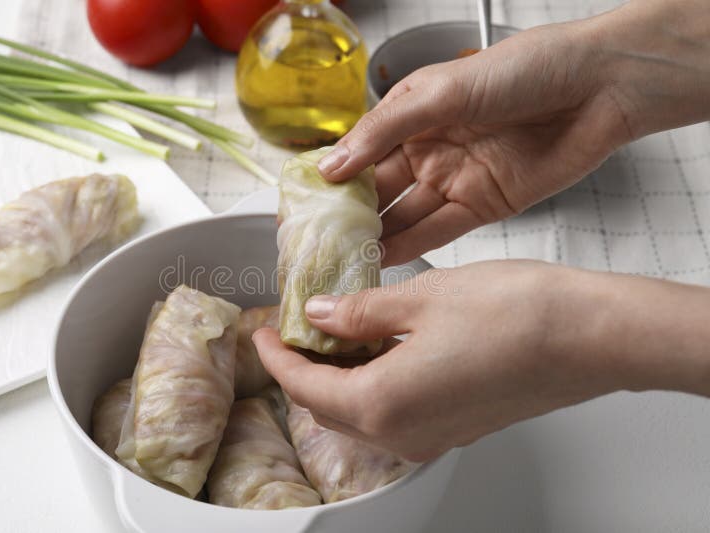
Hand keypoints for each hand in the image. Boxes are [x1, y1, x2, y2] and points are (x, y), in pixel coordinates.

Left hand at [253, 261, 709, 460]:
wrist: (589, 337)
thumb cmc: (515, 314)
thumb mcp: (419, 298)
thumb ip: (360, 313)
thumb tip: (321, 316)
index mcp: (382, 404)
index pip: (305, 386)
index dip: (276, 356)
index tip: (261, 331)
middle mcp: (403, 433)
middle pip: (328, 407)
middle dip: (303, 369)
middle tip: (295, 328)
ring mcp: (433, 436)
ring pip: (360, 414)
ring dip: (338, 377)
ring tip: (334, 331)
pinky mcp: (457, 427)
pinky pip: (394, 414)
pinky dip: (372, 384)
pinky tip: (378, 346)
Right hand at [318, 0, 709, 265]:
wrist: (597, 88)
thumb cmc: (526, 68)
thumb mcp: (441, 92)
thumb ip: (384, 132)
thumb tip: (332, 166)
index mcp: (412, 114)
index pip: (359, 153)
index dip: (330, 180)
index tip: (301, 207)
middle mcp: (428, 148)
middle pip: (377, 189)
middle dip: (348, 216)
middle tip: (317, 246)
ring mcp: (453, 178)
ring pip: (403, 214)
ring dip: (375, 237)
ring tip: (342, 261)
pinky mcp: (482, 205)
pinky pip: (438, 231)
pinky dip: (411, 246)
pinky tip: (384, 260)